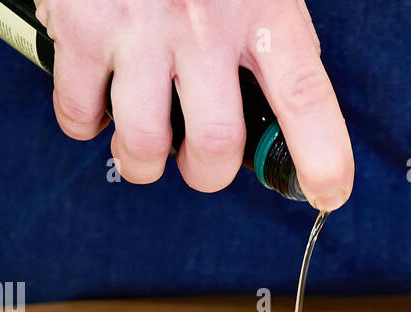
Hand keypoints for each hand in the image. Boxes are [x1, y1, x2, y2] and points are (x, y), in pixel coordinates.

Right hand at [35, 0, 353, 208]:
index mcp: (264, 7)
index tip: (330, 193)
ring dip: (144, 162)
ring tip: (145, 147)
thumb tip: (283, 105)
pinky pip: (80, 111)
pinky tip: (98, 105)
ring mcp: (142, 29)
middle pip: (216, 144)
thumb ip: (268, 30)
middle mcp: (206, 24)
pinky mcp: (84, 28)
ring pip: (144, 143)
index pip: (306, 99)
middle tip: (200, 162)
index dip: (323, 158)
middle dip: (206, 173)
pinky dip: (86, 124)